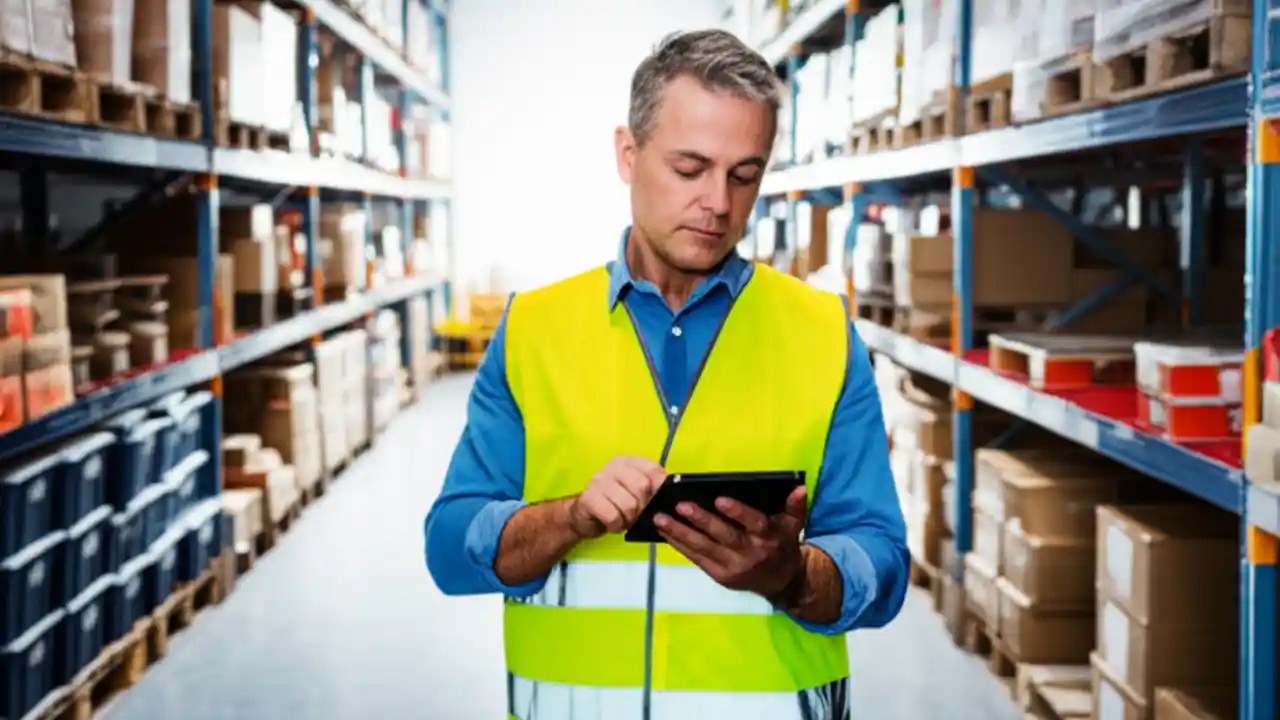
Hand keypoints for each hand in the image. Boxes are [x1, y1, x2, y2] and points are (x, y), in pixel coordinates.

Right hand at [568, 456, 666, 538]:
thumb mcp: (635, 492)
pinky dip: (616, 526)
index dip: (660, 487)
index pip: (653, 469)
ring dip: (629, 519)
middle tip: (637, 515)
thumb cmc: (616, 503)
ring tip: (623, 519)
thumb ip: (652, 489)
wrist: (584, 515)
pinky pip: (613, 516)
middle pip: (642, 487)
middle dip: (643, 507)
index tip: (658, 500)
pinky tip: (612, 523)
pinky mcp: (588, 498)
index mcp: (629, 462)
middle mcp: (613, 466)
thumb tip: (672, 497)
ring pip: (628, 504)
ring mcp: (599, 480)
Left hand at [655, 485, 807, 599]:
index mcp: (769, 537)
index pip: (754, 523)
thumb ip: (795, 506)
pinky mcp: (720, 576)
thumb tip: (798, 488)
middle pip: (723, 536)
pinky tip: (665, 532)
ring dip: (681, 533)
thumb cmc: (782, 543)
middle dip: (701, 520)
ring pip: (704, 548)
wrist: (781, 581)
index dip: (738, 512)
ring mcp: (733, 567)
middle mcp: (750, 553)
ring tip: (660, 518)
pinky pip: (697, 559)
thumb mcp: (794, 525)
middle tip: (680, 505)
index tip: (720, 498)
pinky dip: (680, 545)